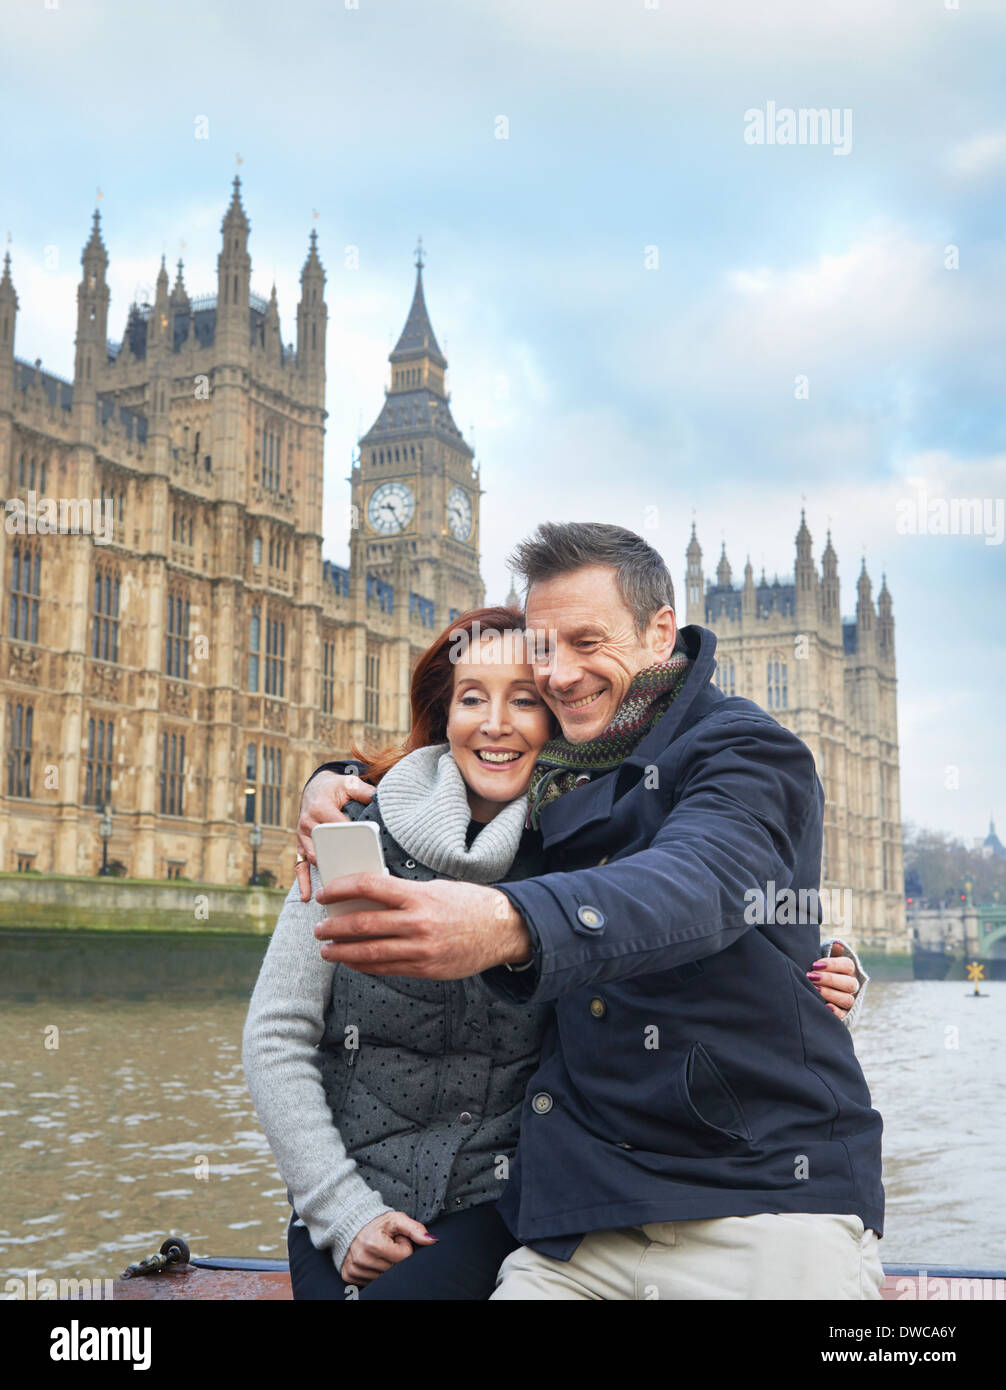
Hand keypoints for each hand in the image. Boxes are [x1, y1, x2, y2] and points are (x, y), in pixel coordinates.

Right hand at [296, 771, 374, 899]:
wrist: (314, 790)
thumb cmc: (335, 789)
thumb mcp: (349, 783)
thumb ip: (364, 791)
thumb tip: (382, 799)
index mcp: (320, 808)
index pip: (337, 826)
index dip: (351, 837)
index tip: (365, 849)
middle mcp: (308, 823)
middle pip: (324, 846)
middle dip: (339, 859)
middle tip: (357, 872)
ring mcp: (302, 837)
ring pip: (314, 858)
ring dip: (326, 872)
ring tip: (341, 888)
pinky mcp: (300, 847)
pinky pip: (300, 866)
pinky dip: (303, 881)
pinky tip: (308, 896)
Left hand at [314, 874, 532, 977]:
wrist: (503, 929)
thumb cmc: (469, 904)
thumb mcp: (435, 889)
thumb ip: (403, 895)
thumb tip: (367, 900)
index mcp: (418, 895)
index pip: (369, 886)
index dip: (341, 889)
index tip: (325, 894)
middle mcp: (417, 923)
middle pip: (363, 924)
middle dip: (335, 928)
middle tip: (319, 929)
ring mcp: (421, 949)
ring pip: (370, 952)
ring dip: (343, 952)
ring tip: (328, 950)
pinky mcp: (425, 969)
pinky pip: (387, 969)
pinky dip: (365, 966)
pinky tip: (353, 963)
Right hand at [340, 1210, 435, 1284]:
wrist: (351, 1224)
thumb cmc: (376, 1222)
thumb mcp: (396, 1219)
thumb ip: (415, 1229)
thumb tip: (432, 1240)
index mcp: (373, 1243)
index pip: (404, 1256)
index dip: (404, 1246)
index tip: (396, 1240)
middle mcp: (362, 1258)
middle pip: (395, 1268)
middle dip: (396, 1257)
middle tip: (388, 1245)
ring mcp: (355, 1269)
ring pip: (385, 1277)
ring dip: (387, 1265)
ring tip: (380, 1251)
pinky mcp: (349, 1276)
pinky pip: (371, 1282)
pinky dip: (376, 1271)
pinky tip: (372, 1260)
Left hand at [807, 942, 859, 1018]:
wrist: (814, 985)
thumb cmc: (817, 968)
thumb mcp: (822, 956)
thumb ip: (830, 950)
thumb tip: (837, 945)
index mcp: (849, 970)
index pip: (847, 965)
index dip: (832, 965)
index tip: (814, 965)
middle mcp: (852, 984)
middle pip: (849, 983)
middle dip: (829, 979)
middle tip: (811, 976)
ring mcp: (849, 1000)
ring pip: (847, 999)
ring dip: (830, 994)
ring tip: (814, 989)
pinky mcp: (844, 1014)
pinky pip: (843, 1014)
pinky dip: (835, 1011)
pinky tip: (825, 1006)